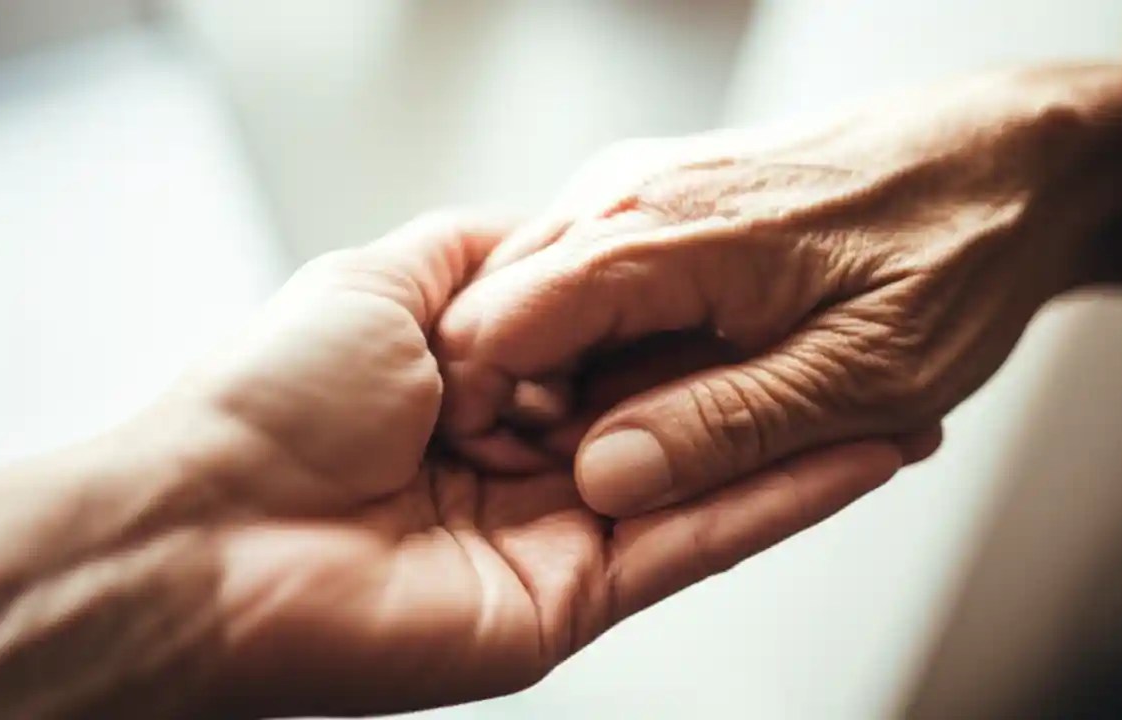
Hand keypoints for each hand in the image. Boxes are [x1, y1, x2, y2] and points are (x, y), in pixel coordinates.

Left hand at [0, 211, 926, 718]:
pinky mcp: (573, 601)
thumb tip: (564, 245)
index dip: (698, 315)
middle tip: (864, 332)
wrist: (212, 531)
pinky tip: (864, 454)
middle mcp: (528, 465)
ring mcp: (556, 536)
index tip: (776, 273)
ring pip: (703, 481)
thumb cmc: (278, 396)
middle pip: (674, 417)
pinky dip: (779, 500)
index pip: (622, 348)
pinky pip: (691, 542)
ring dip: (803, 443)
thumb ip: (488, 260)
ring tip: (909, 396)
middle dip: (768, 383)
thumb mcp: (392, 277)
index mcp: (483, 388)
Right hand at [437, 65, 1121, 516]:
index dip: (500, 418)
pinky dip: (621, 345)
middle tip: (638, 456)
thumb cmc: (955, 251)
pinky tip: (699, 369)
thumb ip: (725, 428)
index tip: (551, 477)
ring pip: (544, 305)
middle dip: (537, 406)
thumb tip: (605, 476)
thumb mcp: (861, 375)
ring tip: (691, 414)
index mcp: (655, 233)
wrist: (1009, 155)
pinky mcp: (661, 200)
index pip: (492, 328)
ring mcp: (638, 188)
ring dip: (585, 380)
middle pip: (501, 317)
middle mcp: (624, 194)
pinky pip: (595, 285)